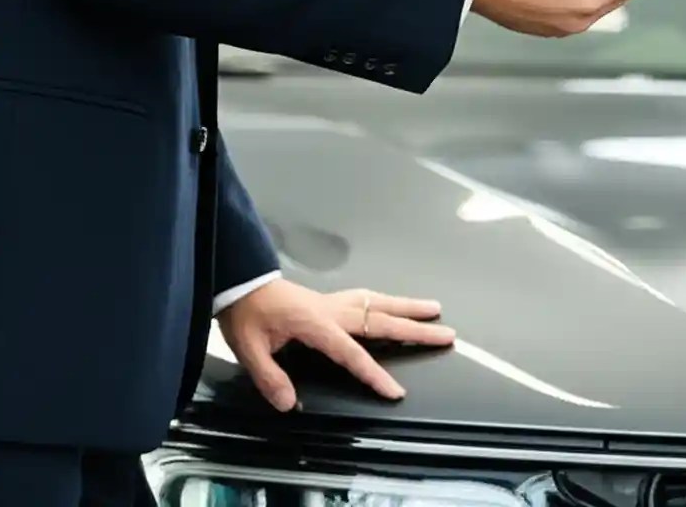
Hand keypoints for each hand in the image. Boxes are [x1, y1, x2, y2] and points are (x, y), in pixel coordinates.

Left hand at [217, 278, 454, 410]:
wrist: (239, 283)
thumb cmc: (244, 313)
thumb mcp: (248, 347)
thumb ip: (269, 376)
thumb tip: (288, 403)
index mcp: (315, 323)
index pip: (351, 353)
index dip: (374, 374)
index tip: (396, 392)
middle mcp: (332, 310)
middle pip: (381, 320)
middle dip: (416, 330)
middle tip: (447, 334)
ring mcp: (333, 302)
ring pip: (379, 303)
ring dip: (408, 308)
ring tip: (435, 311)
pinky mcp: (330, 300)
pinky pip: (367, 298)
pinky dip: (388, 301)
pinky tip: (396, 305)